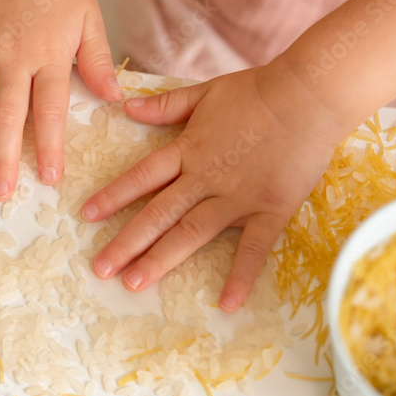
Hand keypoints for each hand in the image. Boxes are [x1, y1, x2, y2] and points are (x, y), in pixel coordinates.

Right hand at [0, 0, 123, 200]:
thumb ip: (99, 64)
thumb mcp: (91, 21)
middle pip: (7, 115)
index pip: (50, 110)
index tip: (49, 179)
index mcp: (49, 56)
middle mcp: (13, 55)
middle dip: (3, 157)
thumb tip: (115, 100)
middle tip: (0, 192)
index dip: (50, 147)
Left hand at [81, 62, 349, 310]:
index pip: (141, 177)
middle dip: (126, 242)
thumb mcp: (205, 92)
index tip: (86, 216)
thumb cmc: (258, 91)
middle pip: (157, 213)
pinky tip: (227, 304)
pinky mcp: (269, 209)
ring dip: (161, 259)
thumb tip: (126, 107)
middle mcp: (205, 178)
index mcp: (188, 150)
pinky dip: (241, 276)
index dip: (112, 196)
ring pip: (191, 233)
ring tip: (134, 284)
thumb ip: (165, 105)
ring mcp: (236, 197)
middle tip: (100, 269)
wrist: (308, 95)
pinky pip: (253, 248)